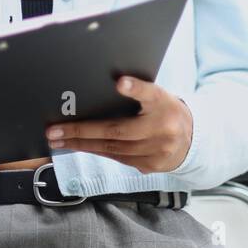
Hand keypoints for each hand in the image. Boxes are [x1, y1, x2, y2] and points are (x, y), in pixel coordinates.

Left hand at [45, 76, 192, 173]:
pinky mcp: (151, 165)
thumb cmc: (165, 111)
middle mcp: (163, 128)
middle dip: (82, 131)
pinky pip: (118, 159)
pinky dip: (96, 151)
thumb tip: (106, 88)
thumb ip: (138, 94)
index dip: (136, 88)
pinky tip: (78, 147)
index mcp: (165, 103)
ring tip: (58, 140)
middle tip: (54, 130)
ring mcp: (158, 150)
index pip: (151, 93)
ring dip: (81, 145)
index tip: (120, 82)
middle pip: (118, 131)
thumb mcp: (158, 96)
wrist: (192, 140)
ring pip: (113, 149)